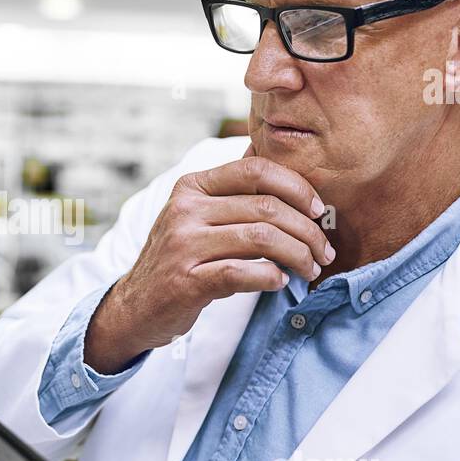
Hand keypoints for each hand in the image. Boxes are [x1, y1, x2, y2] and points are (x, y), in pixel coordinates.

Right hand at [85, 144, 333, 372]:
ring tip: (311, 269)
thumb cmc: (179, 259)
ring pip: (261, 238)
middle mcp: (184, 210)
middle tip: (323, 251)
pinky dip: (271, 277)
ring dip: (298, 256)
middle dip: (307, 230)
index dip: (296, 187)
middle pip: (265, 207)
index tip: (318, 210)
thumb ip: (231, 190)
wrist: (135, 306)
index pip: (255, 170)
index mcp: (191, 187)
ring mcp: (183, 245)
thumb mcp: (196, 216)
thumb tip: (272, 154)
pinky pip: (242, 272)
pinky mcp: (186, 281)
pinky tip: (281, 282)